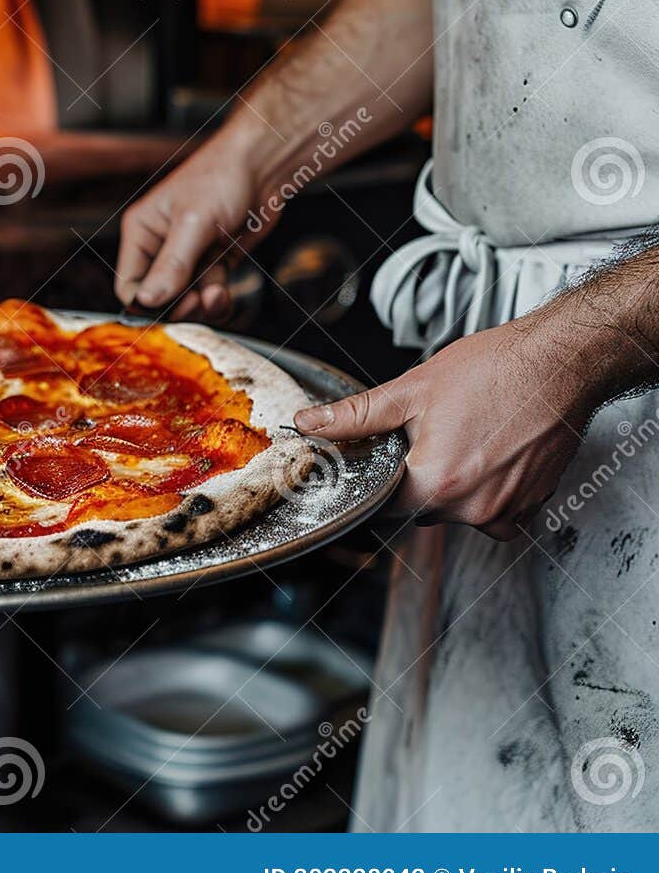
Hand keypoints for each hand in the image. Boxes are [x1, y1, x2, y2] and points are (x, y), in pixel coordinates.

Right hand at [114, 135, 270, 320]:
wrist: (265, 165)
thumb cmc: (222, 176)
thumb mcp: (193, 222)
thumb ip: (171, 265)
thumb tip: (146, 301)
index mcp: (142, 231)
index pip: (129, 284)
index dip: (146, 303)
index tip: (169, 309)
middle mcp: (161, 246)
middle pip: (159, 297)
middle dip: (179, 306)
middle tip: (197, 303)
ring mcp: (190, 256)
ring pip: (187, 299)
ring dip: (203, 304)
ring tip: (217, 294)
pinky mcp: (215, 262)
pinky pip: (209, 294)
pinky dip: (217, 299)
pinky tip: (223, 292)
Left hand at [293, 316, 591, 540]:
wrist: (562, 361)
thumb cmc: (496, 370)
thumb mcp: (412, 390)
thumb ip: (357, 416)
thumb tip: (311, 423)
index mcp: (437, 484)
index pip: (383, 508)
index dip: (375, 485)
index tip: (378, 464)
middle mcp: (474, 508)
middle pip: (421, 509)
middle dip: (415, 479)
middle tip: (428, 437)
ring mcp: (507, 510)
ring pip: (457, 510)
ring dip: (451, 484)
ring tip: (463, 437)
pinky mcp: (532, 505)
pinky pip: (493, 511)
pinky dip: (485, 489)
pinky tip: (488, 453)